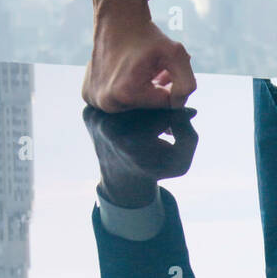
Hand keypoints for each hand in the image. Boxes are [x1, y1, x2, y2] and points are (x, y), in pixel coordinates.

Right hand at [82, 0, 195, 111]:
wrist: (117, 17)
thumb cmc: (147, 36)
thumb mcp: (176, 54)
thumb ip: (186, 84)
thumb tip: (176, 106)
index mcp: (126, 94)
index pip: (164, 105)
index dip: (170, 86)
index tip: (163, 70)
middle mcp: (106, 102)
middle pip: (146, 109)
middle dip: (155, 91)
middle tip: (152, 70)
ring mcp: (94, 100)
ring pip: (132, 106)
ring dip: (141, 92)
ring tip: (138, 71)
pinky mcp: (88, 95)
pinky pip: (116, 101)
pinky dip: (124, 91)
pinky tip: (123, 74)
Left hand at [82, 104, 198, 207]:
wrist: (121, 180)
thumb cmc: (155, 167)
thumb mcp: (180, 162)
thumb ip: (188, 137)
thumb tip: (181, 108)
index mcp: (131, 142)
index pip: (161, 113)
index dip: (179, 112)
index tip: (189, 115)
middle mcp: (108, 129)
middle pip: (142, 102)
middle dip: (160, 105)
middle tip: (172, 113)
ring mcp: (94, 121)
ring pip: (128, 98)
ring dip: (144, 102)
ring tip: (155, 114)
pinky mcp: (87, 116)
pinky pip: (114, 100)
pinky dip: (127, 104)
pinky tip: (135, 117)